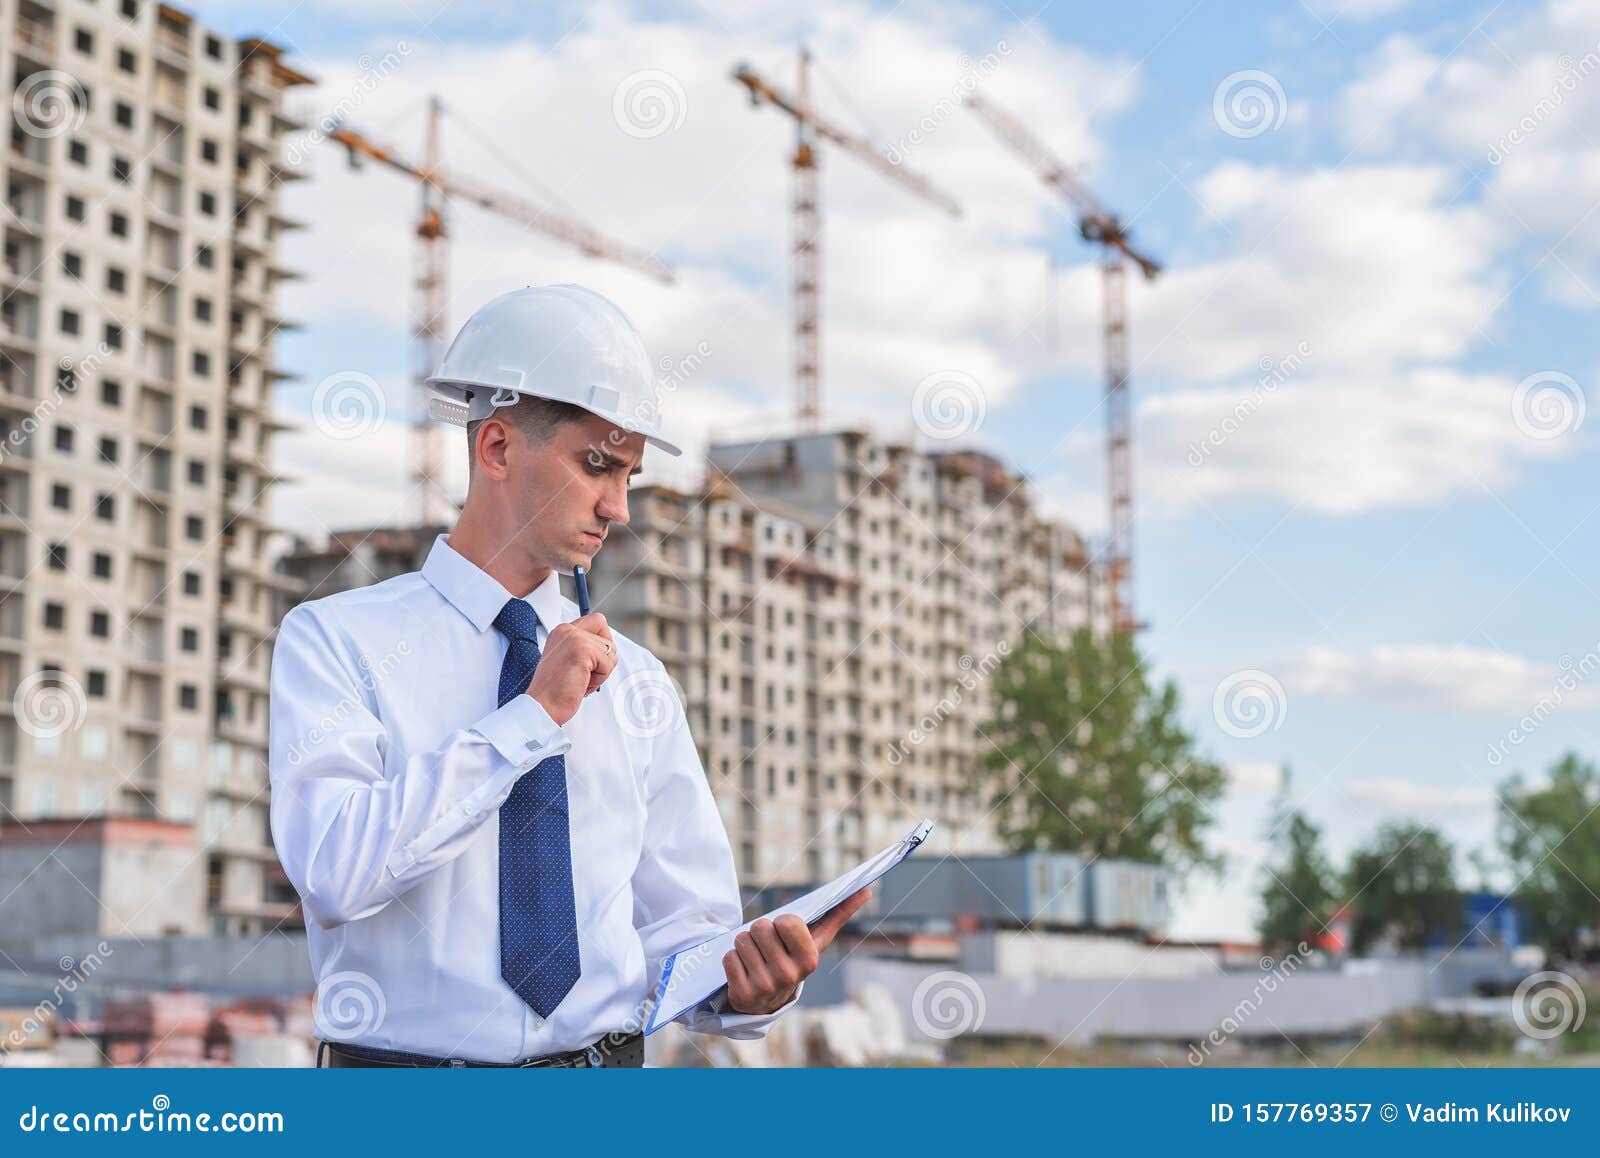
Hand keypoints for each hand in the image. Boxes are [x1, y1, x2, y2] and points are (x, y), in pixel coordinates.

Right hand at [525, 612, 616, 724]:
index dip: (602, 641)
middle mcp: (567, 630)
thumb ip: (583, 648)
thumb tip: (607, 647)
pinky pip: (608, 664)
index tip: (592, 660)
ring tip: (580, 679)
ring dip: (600, 672)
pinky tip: (581, 683)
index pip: (597, 621)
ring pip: (610, 652)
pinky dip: (599, 679)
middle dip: (603, 658)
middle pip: (607, 636)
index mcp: (562, 631)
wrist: (542, 705)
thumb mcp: (567, 660)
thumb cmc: (553, 690)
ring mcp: (574, 638)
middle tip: (585, 672)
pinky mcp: (582, 650)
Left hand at [724, 887, 870, 1014]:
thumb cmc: (792, 958)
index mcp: (810, 960)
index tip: (785, 934)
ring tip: (755, 958)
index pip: (787, 921)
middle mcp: (789, 976)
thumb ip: (838, 915)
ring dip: (744, 945)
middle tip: (767, 947)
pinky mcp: (743, 995)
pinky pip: (728, 957)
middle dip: (760, 931)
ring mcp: (766, 987)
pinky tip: (743, 971)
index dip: (781, 923)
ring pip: (741, 940)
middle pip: (760, 927)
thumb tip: (866, 891)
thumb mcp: (814, 941)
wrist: (767, 999)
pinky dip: (731, 960)